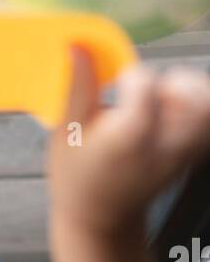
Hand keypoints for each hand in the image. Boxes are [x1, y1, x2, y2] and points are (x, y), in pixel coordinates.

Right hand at [49, 47, 209, 236]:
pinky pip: (207, 123)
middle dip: (175, 84)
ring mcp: (182, 154)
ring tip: (161, 106)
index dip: (131, 77)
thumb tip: (78, 44)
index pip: (147, 85)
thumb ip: (79, 85)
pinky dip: (197, 110)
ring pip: (206, 109)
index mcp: (128, 139)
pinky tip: (171, 115)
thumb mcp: (67, 131)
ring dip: (188, 96)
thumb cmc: (78, 177)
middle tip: (150, 94)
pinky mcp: (192, 155)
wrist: (98, 217)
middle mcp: (162, 147)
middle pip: (196, 98)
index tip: (116, 85)